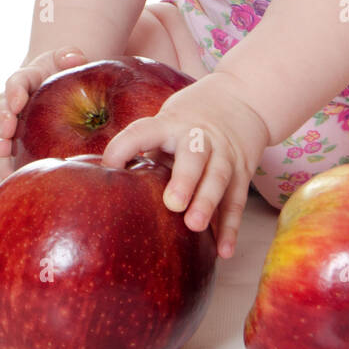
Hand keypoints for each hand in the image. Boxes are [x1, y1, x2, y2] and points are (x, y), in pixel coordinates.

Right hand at [0, 47, 86, 159]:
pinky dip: (8, 163)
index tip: (18, 102)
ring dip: (1, 142)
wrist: (62, 89)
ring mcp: (14, 121)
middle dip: (3, 120)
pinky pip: (11, 152)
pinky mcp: (18, 140)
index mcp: (25, 79)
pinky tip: (10, 174)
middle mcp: (14, 101)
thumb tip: (75, 58)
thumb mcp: (67, 58)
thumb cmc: (64, 72)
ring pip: (2, 131)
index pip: (16, 83)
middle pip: (4, 109)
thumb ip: (69, 55)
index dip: (15, 92)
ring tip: (4, 153)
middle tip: (7, 131)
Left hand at [100, 71, 269, 259]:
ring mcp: (224, 154)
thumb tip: (105, 182)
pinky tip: (223, 250)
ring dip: (208, 202)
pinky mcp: (242, 171)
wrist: (243, 98)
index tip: (109, 167)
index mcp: (171, 124)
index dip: (125, 147)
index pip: (144, 131)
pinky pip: (236, 201)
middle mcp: (199, 137)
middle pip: (194, 155)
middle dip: (185, 179)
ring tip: (195, 225)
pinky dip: (231, 227)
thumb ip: (145, 149)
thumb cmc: (190, 119)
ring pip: (218, 177)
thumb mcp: (166, 123)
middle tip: (173, 204)